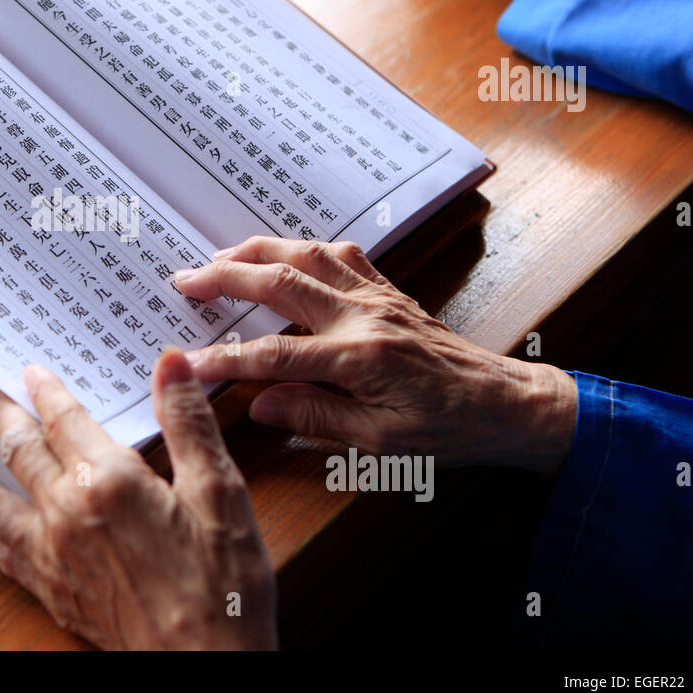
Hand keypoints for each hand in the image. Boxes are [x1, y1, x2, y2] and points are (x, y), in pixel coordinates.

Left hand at [0, 348, 277, 649]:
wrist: (207, 667)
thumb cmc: (221, 587)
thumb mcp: (221, 494)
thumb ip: (189, 424)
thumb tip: (170, 364)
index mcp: (109, 483)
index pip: (64, 420)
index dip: (47, 391)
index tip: (31, 372)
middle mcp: (67, 515)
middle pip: (19, 452)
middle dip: (1, 416)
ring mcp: (52, 556)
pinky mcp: (52, 591)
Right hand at [173, 237, 577, 474]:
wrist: (508, 404)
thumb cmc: (450, 432)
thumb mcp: (382, 445)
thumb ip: (318, 418)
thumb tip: (259, 404)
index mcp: (362, 359)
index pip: (274, 356)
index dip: (225, 360)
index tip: (188, 364)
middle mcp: (367, 316)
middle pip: (282, 284)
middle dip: (227, 278)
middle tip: (184, 278)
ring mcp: (379, 297)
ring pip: (309, 256)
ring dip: (259, 251)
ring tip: (220, 256)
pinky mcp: (390, 291)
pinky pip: (342, 255)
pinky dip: (304, 248)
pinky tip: (284, 253)